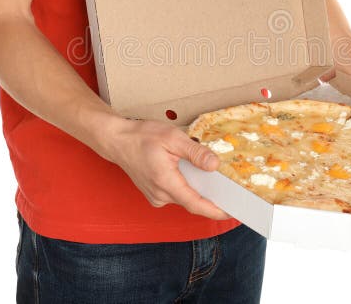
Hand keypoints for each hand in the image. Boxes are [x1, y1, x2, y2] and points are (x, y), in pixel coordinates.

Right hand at [98, 117, 230, 219]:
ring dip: (197, 190)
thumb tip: (214, 164)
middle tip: (230, 190)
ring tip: (211, 178)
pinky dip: (187, 187)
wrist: (118, 140)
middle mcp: (160, 195)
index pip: (195, 204)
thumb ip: (195, 153)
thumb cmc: (143, 137)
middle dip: (210, 197)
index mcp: (165, 182)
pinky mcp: (155, 194)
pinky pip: (176, 194)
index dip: (215, 210)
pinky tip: (191, 174)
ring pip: (184, 198)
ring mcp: (156, 196)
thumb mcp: (173, 138)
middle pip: (192, 201)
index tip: (232, 213)